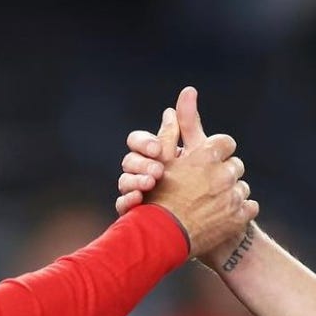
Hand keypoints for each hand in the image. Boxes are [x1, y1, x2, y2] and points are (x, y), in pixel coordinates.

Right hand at [115, 87, 204, 216]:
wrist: (186, 224)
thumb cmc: (192, 184)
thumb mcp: (193, 152)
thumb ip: (188, 125)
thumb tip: (189, 91)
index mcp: (148, 156)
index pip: (136, 142)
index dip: (144, 144)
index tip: (156, 150)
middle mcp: (137, 173)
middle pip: (128, 163)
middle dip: (141, 165)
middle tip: (156, 172)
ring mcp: (132, 193)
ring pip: (123, 184)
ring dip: (134, 183)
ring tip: (147, 186)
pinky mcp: (131, 213)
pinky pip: (122, 206)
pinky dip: (128, 203)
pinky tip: (137, 202)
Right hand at [123, 88, 256, 257]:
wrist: (161, 238)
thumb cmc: (158, 196)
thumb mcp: (166, 156)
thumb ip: (182, 123)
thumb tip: (189, 90)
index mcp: (208, 155)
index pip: (226, 143)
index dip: (215, 153)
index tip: (206, 163)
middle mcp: (224, 173)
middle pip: (235, 166)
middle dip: (223, 174)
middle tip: (205, 188)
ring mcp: (234, 197)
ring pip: (241, 188)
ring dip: (230, 194)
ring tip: (211, 205)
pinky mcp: (241, 217)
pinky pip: (250, 207)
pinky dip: (239, 212)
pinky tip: (222, 217)